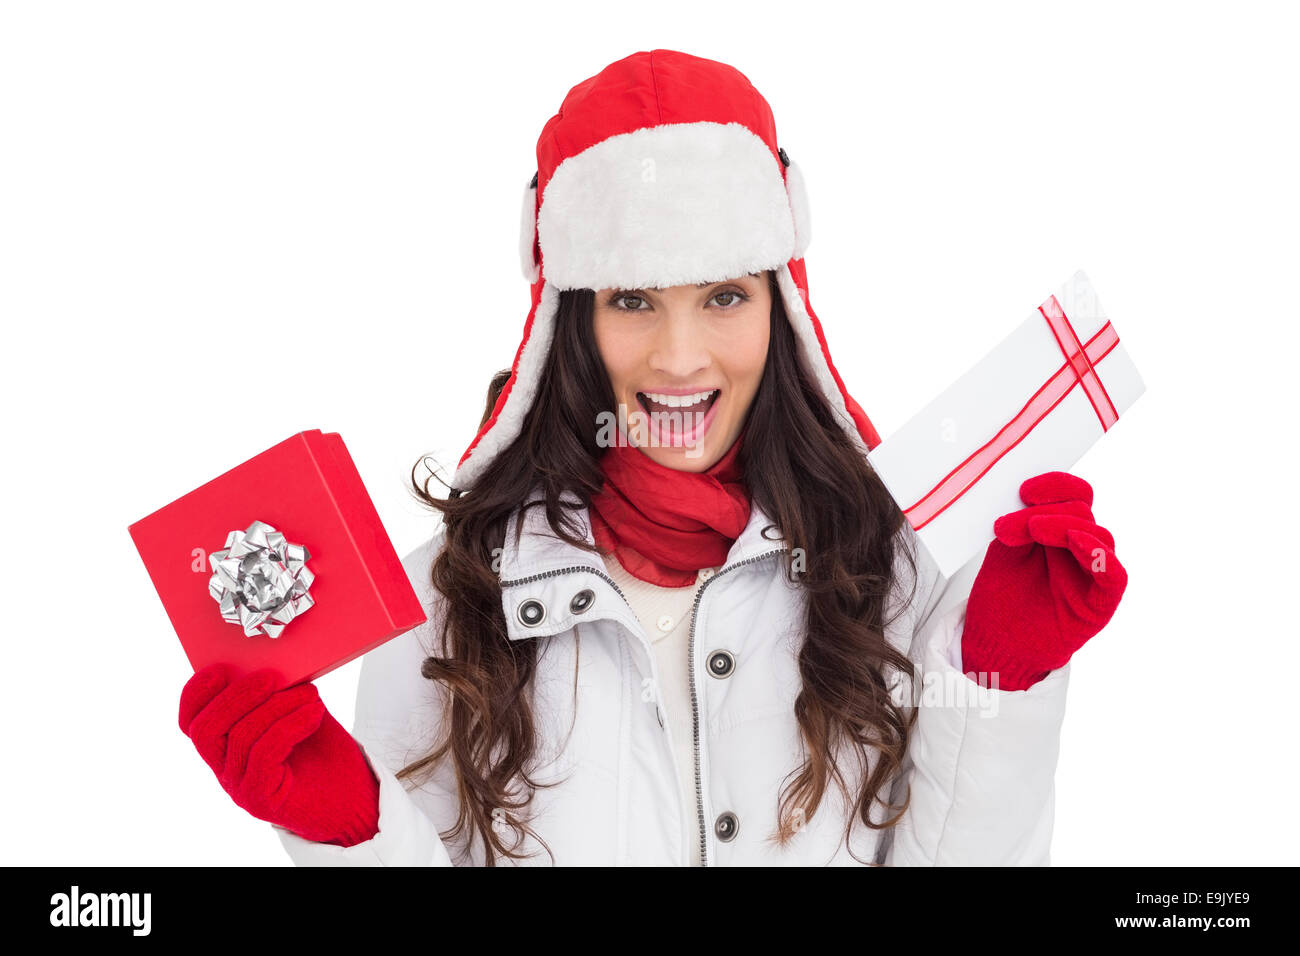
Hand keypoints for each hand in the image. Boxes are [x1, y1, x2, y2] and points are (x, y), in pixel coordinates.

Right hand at [179, 663, 380, 846]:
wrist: (354, 797)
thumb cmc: (326, 753)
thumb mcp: (298, 712)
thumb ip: (278, 692)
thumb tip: (273, 658)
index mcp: (227, 746)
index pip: (191, 723)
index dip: (196, 694)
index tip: (219, 668)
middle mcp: (226, 770)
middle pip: (205, 730)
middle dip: (236, 696)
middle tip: (271, 677)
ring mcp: (241, 788)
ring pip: (241, 737)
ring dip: (277, 706)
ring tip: (310, 694)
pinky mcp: (261, 801)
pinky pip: (264, 754)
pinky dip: (290, 725)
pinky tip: (315, 713)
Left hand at [960, 471, 1127, 690]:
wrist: (997, 641)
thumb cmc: (1002, 596)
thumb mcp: (1004, 553)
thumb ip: (1017, 528)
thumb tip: (1024, 503)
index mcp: (1060, 530)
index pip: (1073, 496)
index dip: (1055, 486)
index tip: (1025, 490)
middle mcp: (1081, 548)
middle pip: (1082, 513)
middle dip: (1049, 510)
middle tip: (1018, 522)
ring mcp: (1093, 574)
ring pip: (1099, 536)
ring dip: (1065, 526)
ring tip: (1034, 529)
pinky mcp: (1100, 603)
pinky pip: (1114, 576)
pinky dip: (1099, 555)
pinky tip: (1076, 542)